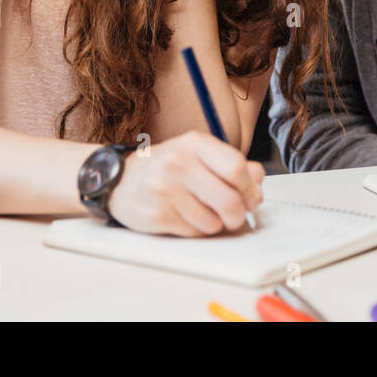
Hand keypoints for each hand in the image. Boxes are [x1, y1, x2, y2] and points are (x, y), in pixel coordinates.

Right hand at [108, 131, 264, 235]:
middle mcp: (179, 163)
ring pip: (213, 222)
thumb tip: (259, 181)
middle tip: (235, 216)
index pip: (237, 168)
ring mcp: (165, 190)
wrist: (117, 179)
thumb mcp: (198, 154)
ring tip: (202, 213)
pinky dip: (197, 231)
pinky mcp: (156, 215)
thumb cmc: (165, 167)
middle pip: (230, 199)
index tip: (252, 197)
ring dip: (215, 224)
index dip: (251, 188)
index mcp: (195, 143)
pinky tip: (185, 218)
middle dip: (238, 214)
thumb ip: (230, 164)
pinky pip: (194, 233)